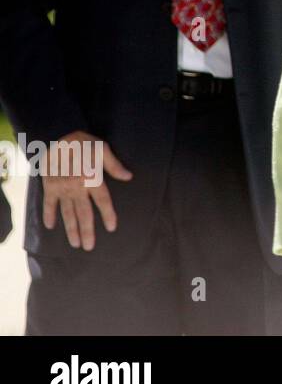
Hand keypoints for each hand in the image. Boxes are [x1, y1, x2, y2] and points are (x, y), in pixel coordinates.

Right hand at [40, 130, 132, 251]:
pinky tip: (50, 227)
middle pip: (84, 214)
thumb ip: (114, 165)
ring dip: (71, 230)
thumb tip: (129, 177)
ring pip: (67, 213)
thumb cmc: (83, 142)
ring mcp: (62, 189)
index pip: (102, 201)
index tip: (111, 228)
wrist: (56, 137)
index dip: (108, 215)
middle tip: (89, 247)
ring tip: (75, 244)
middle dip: (87, 231)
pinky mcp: (49, 187)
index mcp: (92, 179)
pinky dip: (49, 215)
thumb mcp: (102, 149)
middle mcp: (77, 188)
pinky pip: (49, 204)